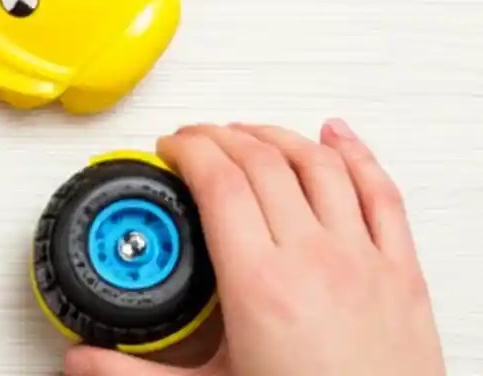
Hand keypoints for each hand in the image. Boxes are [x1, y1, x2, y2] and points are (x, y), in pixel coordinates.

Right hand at [64, 120, 444, 375]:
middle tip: (195, 139)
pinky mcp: (401, 271)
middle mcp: (315, 258)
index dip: (189, 149)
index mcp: (261, 284)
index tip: (170, 147)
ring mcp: (363, 259)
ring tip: (250, 130)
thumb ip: (134, 375)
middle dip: (221, 136)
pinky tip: (338, 135)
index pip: (218, 181)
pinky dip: (357, 154)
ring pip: (319, 165)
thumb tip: (81, 362)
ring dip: (278, 135)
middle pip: (262, 161)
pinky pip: (382, 192)